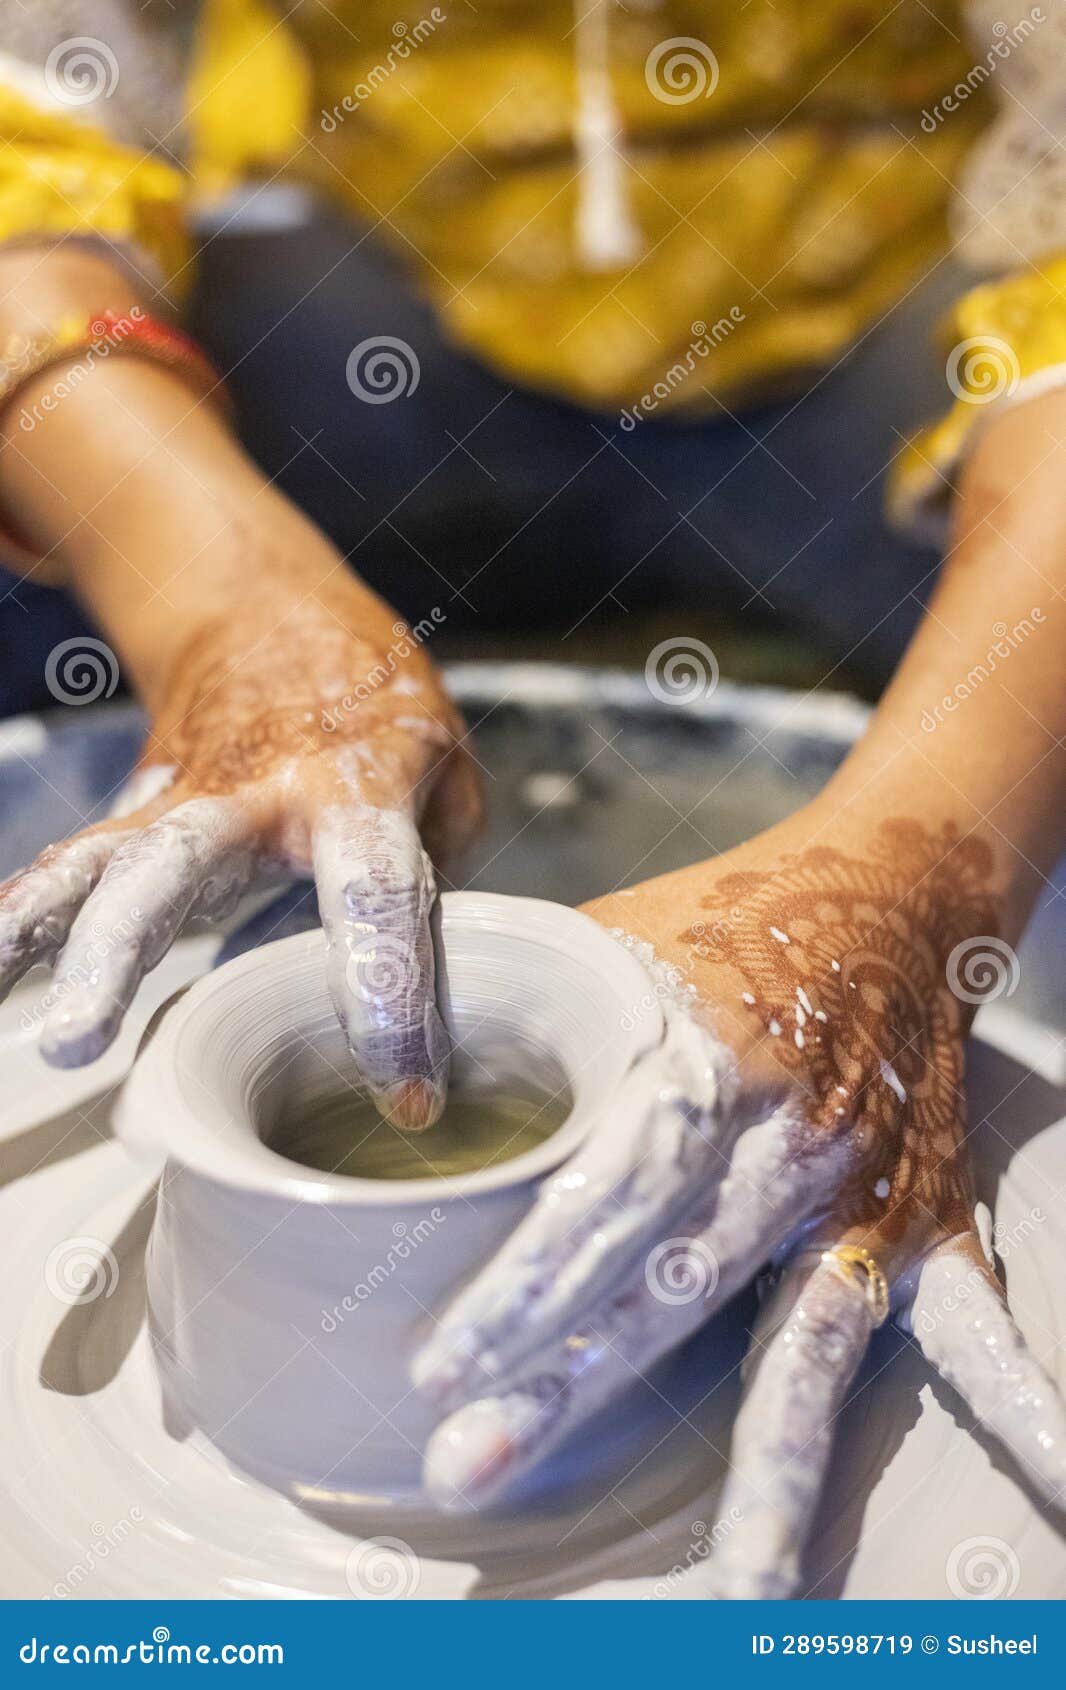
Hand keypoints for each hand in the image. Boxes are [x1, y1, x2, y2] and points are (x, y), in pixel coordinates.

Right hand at [0, 581, 479, 1128]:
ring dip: (50, 942)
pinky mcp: (138, 813)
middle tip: (81, 1041)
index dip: (390, 998)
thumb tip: (435, 985)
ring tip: (33, 1032)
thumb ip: (441, 871)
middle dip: (123, 953)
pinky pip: (71, 868)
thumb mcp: (446, 765)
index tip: (405, 1101)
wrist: (268, 610)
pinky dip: (23, 918)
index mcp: (354, 781)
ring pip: (102, 866)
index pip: (375, 896)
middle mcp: (252, 793)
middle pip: (176, 866)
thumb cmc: (373, 701)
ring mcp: (180, 799)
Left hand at [413, 804, 1065, 1591]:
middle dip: (572, 1380)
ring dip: (769, 1474)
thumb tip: (401, 1072)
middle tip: (473, 1466)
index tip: (442, 1365)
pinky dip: (1020, 1406)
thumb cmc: (729, 921)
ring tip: (737, 1602)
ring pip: (807, 1343)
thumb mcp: (614, 940)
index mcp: (704, 1061)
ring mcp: (866, 1197)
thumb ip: (520, 1010)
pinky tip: (1051, 1491)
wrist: (889, 887)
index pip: (607, 1189)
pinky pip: (977, 1326)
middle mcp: (790, 1144)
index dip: (528, 1280)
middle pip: (675, 1283)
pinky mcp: (928, 1223)